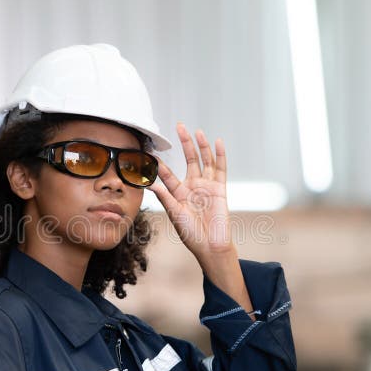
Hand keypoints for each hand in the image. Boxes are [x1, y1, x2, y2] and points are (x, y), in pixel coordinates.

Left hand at [148, 123, 232, 261]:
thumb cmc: (190, 233)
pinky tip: (218, 142)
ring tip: (196, 131)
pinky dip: (220, 155)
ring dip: (201, 145)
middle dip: (185, 143)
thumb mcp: (175, 214)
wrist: (210, 245)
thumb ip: (165, 197)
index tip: (150, 152)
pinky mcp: (220, 188)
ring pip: (205, 160)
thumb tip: (150, 184)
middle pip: (189, 159)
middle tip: (179, 126)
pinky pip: (221, 169)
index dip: (160, 163)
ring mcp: (207, 186)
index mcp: (178, 193)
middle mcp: (193, 186)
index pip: (167, 174)